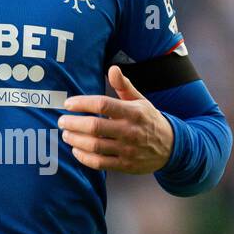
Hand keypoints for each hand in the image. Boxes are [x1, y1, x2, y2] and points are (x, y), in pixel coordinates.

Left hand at [58, 65, 174, 173]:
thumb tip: (113, 68)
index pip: (103, 104)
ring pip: (95, 146)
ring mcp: (128, 149)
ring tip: (66, 135)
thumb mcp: (140, 101)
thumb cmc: (149, 121)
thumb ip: (124, 86)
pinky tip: (76, 151)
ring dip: (76, 140)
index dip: (82, 103)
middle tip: (62, 122)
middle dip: (73, 124)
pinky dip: (84, 157)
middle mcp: (130, 131)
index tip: (68, 104)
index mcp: (133, 112)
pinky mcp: (126, 165)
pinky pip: (100, 163)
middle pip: (95, 127)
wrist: (172, 147)